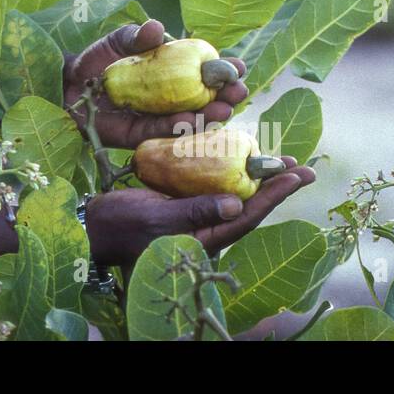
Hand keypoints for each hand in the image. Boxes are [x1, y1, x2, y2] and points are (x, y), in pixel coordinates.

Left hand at [63, 20, 248, 148]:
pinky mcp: (141, 136)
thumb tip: (156, 27)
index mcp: (173, 70)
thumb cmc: (96, 59)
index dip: (224, 69)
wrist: (66, 86)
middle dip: (226, 96)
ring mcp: (158, 117)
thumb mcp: (117, 42)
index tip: (239, 67)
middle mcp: (171, 96)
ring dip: (209, 116)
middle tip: (239, 93)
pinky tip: (193, 123)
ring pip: (190, 119)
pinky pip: (163, 134)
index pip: (205, 70)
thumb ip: (137, 36)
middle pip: (206, 98)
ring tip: (224, 111)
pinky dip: (178, 129)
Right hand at [85, 158, 315, 264]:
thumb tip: (236, 204)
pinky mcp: (179, 202)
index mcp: (203, 237)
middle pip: (247, 205)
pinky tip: (233, 156)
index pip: (247, 215)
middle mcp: (204, 227)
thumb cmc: (121, 227)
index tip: (298, 175)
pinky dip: (225, 169)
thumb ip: (194, 212)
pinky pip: (210, 185)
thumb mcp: (156, 218)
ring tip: (276, 159)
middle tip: (301, 166)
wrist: (92, 227)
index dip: (274, 195)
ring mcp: (192, 215)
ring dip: (254, 176)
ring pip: (231, 194)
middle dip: (273, 185)